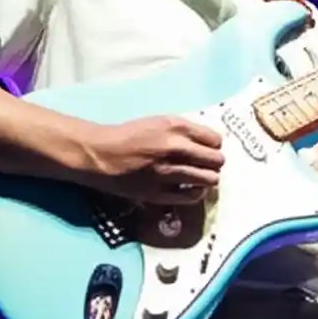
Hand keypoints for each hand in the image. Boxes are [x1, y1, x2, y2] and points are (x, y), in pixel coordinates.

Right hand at [82, 116, 223, 204]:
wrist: (101, 154)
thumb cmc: (130, 136)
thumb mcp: (159, 123)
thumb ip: (185, 131)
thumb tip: (210, 144)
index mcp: (175, 127)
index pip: (215, 139)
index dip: (213, 145)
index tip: (207, 149)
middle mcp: (175, 148)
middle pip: (216, 160)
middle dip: (214, 162)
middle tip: (206, 164)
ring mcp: (168, 172)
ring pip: (209, 179)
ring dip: (208, 178)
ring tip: (200, 176)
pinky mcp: (160, 192)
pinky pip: (192, 196)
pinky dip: (197, 192)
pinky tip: (191, 188)